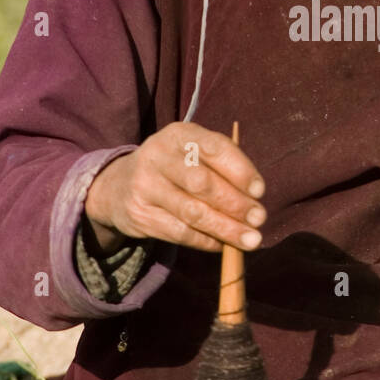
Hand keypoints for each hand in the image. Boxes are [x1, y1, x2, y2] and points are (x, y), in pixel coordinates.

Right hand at [83, 123, 265, 253]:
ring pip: (192, 212)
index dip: (240, 170)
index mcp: (179, 135)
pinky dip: (206, 241)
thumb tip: (255, 199)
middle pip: (202, 183)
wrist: (119, 186)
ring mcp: (145, 186)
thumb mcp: (193, 153)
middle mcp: (158, 155)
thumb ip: (222, 167)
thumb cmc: (175, 168)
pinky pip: (180, 233)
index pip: (214, 148)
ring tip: (251, 239)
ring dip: (226, 228)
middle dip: (235, 203)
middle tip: (259, 218)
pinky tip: (223, 244)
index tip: (260, 191)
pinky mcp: (139, 215)